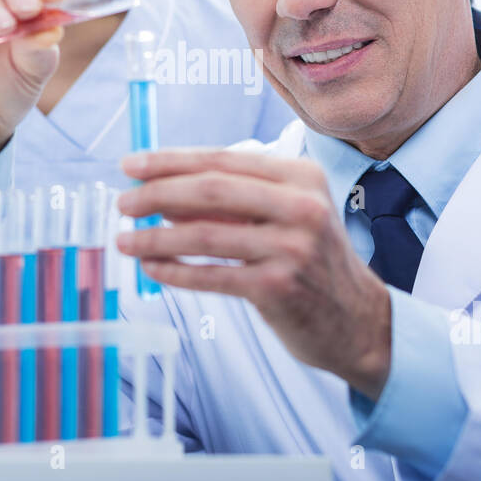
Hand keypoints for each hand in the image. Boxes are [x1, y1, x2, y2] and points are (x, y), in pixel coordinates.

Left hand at [114, 148, 391, 398]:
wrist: (358, 321)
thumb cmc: (312, 262)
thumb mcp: (285, 217)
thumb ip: (233, 202)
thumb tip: (162, 195)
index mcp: (301, 176)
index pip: (223, 159)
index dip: (171, 160)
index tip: (131, 165)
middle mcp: (301, 206)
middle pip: (211, 190)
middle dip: (157, 193)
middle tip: (122, 202)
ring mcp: (292, 248)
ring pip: (205, 235)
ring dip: (155, 237)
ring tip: (124, 240)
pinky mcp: (279, 288)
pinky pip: (212, 276)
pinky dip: (175, 270)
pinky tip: (151, 268)